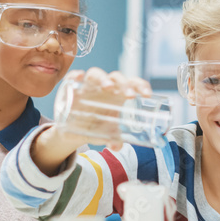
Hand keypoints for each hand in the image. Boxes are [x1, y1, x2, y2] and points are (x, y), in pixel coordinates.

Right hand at [33, 68, 152, 175]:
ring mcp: (88, 86)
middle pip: (116, 77)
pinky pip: (73, 77)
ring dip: (103, 78)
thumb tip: (116, 146)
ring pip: (96, 74)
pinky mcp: (73, 88)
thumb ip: (113, 138)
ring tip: (108, 87)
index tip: (146, 94)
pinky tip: (79, 77)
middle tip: (130, 96)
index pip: (132, 83)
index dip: (141, 85)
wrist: (75, 130)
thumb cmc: (97, 127)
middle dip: (124, 84)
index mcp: (118, 94)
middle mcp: (104, 87)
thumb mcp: (106, 133)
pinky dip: (75, 75)